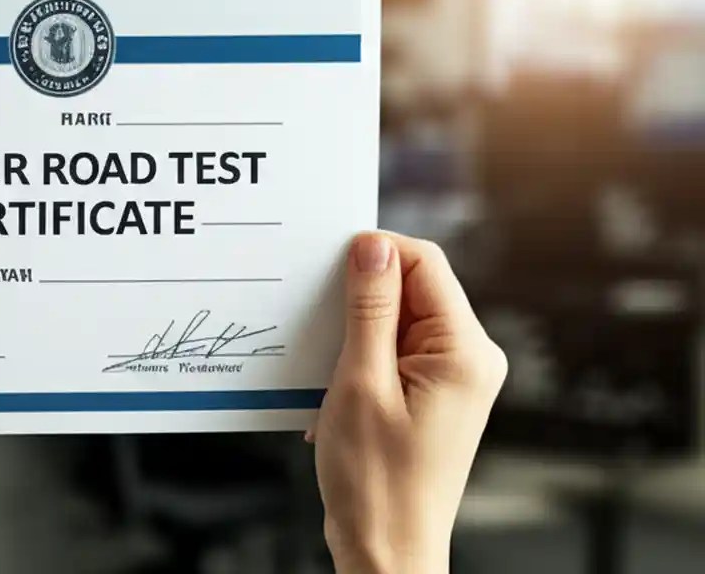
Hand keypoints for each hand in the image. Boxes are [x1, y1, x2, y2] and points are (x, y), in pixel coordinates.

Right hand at [310, 232, 506, 573]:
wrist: (387, 550)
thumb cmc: (376, 484)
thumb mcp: (360, 383)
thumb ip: (369, 309)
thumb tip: (372, 246)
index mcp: (465, 352)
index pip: (424, 263)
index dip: (374, 254)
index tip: (326, 265)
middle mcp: (470, 359)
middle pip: (412, 288)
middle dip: (360, 298)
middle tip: (318, 323)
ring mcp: (454, 378)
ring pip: (398, 320)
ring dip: (355, 332)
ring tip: (329, 370)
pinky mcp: (433, 394)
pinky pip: (394, 350)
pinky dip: (359, 359)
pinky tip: (336, 391)